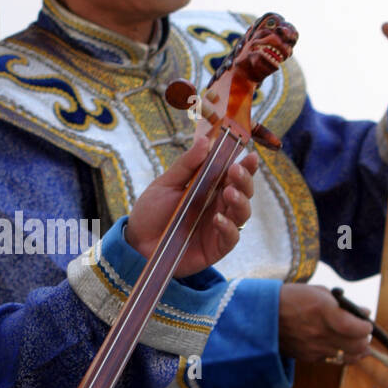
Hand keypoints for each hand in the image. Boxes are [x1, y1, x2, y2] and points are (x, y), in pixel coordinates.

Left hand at [126, 142, 256, 275]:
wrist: (136, 242)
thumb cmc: (152, 211)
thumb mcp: (165, 184)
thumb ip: (187, 165)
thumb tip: (205, 140)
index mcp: (211, 187)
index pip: (234, 174)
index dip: (246, 166)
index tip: (250, 155)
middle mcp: (220, 205)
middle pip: (244, 192)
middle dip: (244, 180)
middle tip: (235, 171)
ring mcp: (220, 226)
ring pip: (243, 213)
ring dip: (240, 201)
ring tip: (230, 192)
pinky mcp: (216, 247)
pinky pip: (231, 237)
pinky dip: (228, 227)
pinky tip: (218, 219)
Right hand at [278, 284, 372, 362]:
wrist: (264, 315)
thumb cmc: (292, 298)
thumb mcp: (320, 292)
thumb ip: (344, 304)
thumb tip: (364, 313)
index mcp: (326, 312)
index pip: (359, 328)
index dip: (366, 326)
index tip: (365, 322)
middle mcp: (322, 333)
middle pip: (358, 346)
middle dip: (364, 339)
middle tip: (362, 332)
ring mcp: (316, 348)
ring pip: (348, 357)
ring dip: (356, 351)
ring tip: (357, 343)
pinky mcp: (309, 357)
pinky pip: (334, 361)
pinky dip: (341, 355)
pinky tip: (339, 347)